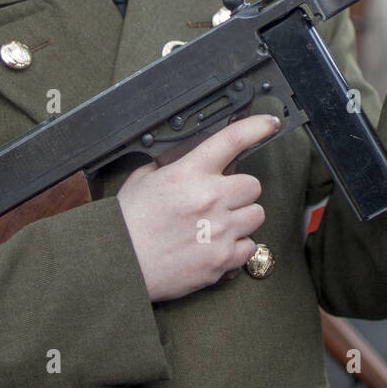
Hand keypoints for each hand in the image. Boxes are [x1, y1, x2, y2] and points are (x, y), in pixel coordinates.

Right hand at [117, 114, 274, 302]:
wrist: (117, 264)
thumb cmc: (126, 224)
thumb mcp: (142, 180)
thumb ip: (170, 167)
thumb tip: (185, 160)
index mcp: (189, 173)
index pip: (232, 140)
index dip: (256, 127)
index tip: (268, 123)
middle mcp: (209, 198)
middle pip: (253, 184)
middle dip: (240, 191)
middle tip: (221, 200)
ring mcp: (219, 230)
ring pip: (256, 215)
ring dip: (242, 218)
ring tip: (218, 226)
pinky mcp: (222, 259)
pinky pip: (249, 246)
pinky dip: (237, 247)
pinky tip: (216, 246)